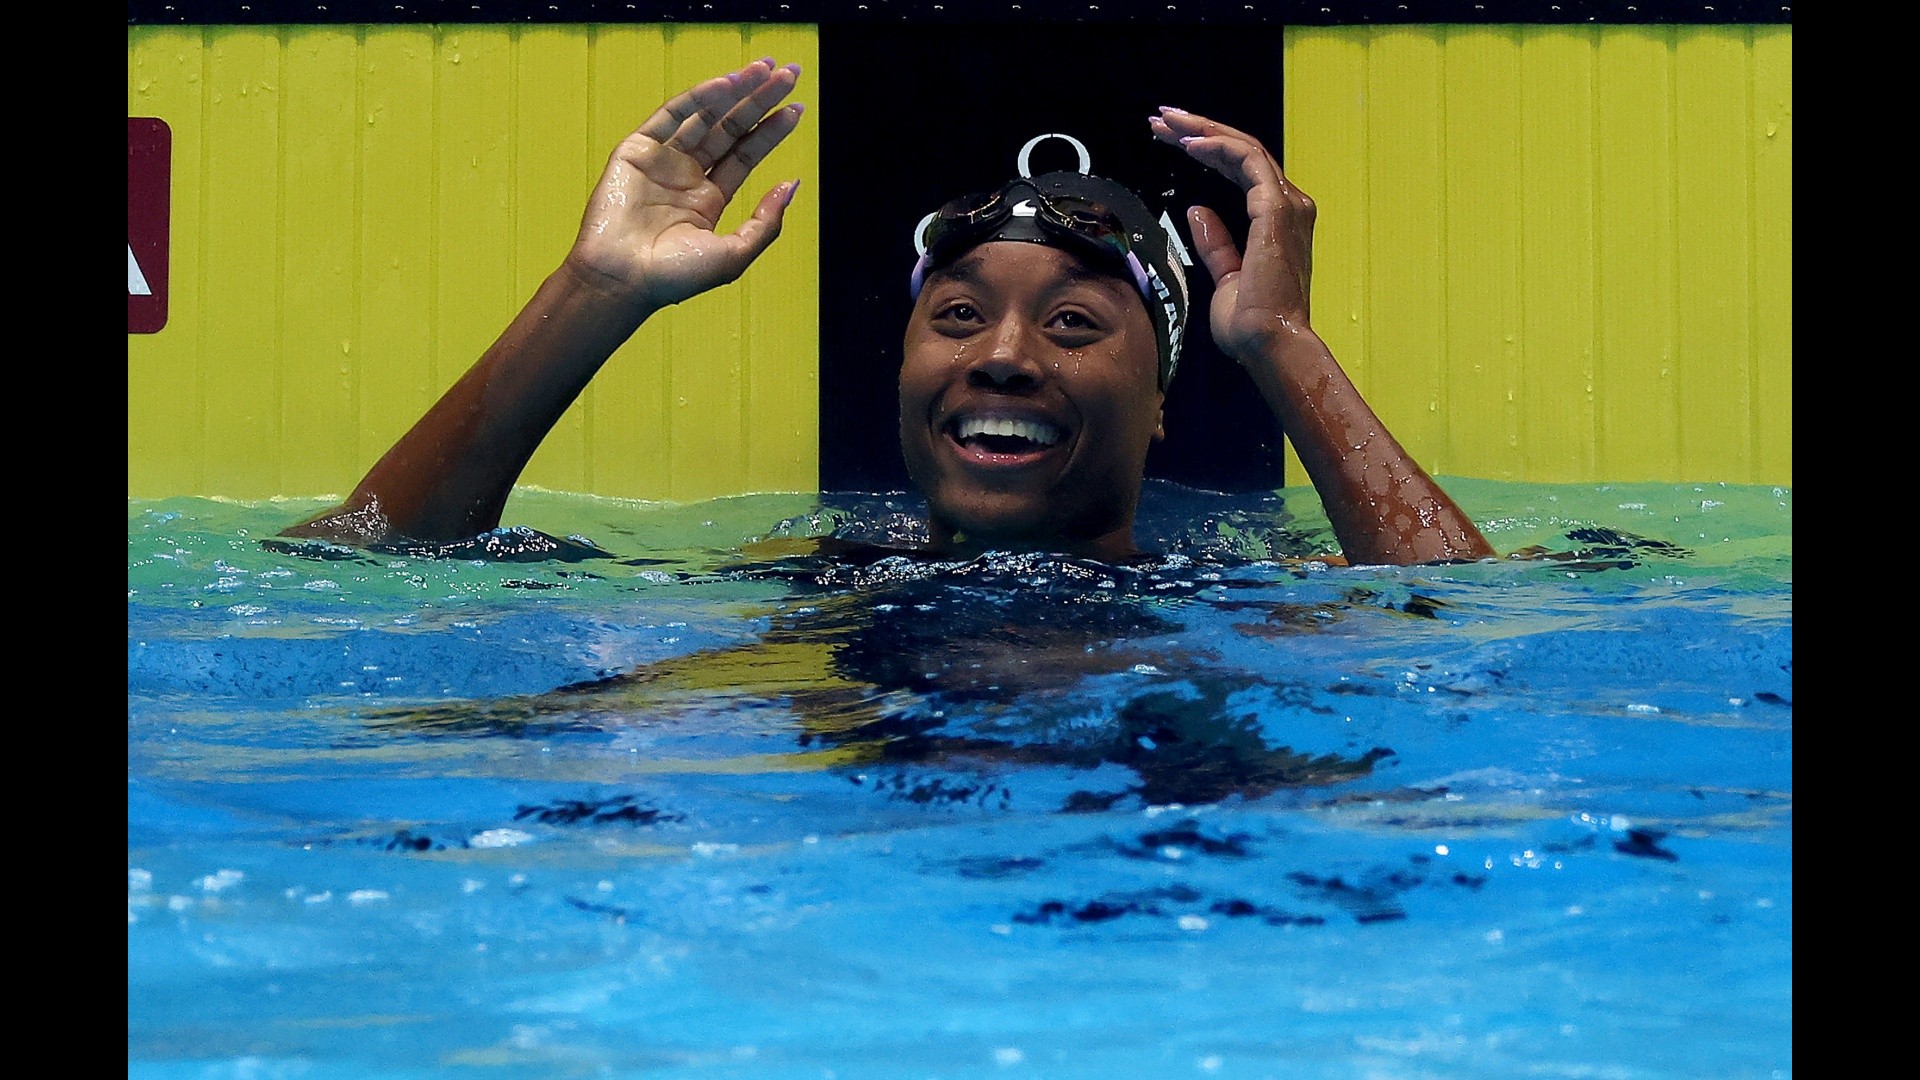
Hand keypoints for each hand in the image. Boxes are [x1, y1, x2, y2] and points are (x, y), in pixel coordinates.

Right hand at [567, 59, 805, 311]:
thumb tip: (792, 184)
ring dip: (735, 90)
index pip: (745, 155)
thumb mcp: (733, 254)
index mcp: (708, 200)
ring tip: (766, 69)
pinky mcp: (636, 150)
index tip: (797, 108)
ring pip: (705, 116)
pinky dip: (699, 97)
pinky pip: (671, 116)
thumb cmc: (674, 277)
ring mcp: (661, 160)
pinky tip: (728, 84)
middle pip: (730, 128)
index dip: (771, 130)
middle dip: (759, 100)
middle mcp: (686, 176)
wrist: (622, 279)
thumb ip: (766, 222)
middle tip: (789, 74)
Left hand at [1148, 107, 1314, 364]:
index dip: (1206, 150)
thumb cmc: (1250, 324)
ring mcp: (1286, 206)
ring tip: (1166, 121)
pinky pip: (1247, 161)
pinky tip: (1188, 143)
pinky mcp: (1277, 209)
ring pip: (1243, 148)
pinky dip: (1218, 147)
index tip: (1171, 140)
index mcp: (1277, 222)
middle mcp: (1287, 207)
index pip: (1241, 171)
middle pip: (1240, 152)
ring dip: (1203, 130)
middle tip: (1161, 118)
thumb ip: (1217, 244)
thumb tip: (1197, 211)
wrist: (1268, 343)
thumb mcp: (1226, 278)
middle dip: (1198, 130)